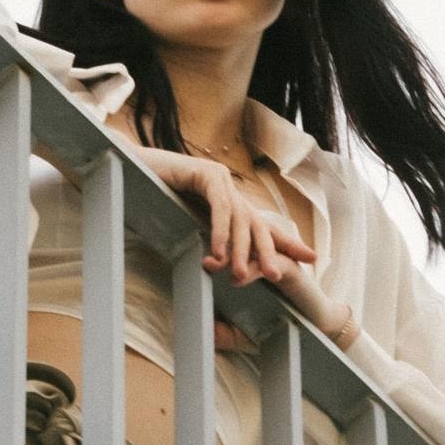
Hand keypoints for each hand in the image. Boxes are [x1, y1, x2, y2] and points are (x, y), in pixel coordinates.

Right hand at [144, 151, 315, 292]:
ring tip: (238, 276)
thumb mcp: (186, 219)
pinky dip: (219, 231)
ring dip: (239, 250)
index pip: (263, 224)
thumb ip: (207, 234)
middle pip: (258, 223)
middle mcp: (231, 188)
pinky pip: (218, 207)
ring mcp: (220, 178)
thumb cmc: (155, 196)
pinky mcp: (206, 174)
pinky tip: (218, 252)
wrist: (131, 168)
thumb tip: (219, 261)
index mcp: (231, 201)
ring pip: (238, 219)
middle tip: (278, 276)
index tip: (312, 259)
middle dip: (270, 251)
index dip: (287, 242)